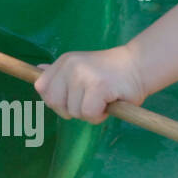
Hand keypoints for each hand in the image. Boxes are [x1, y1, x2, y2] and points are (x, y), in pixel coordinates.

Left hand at [32, 45, 147, 123]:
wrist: (139, 65)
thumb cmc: (110, 72)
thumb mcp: (82, 67)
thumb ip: (61, 72)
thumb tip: (38, 69)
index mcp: (64, 62)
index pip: (41, 87)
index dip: (55, 100)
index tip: (72, 100)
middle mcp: (70, 66)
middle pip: (54, 102)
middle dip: (71, 110)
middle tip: (89, 103)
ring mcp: (83, 76)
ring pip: (73, 111)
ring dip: (89, 114)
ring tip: (103, 100)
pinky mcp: (98, 87)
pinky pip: (88, 114)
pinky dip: (99, 115)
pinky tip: (109, 104)